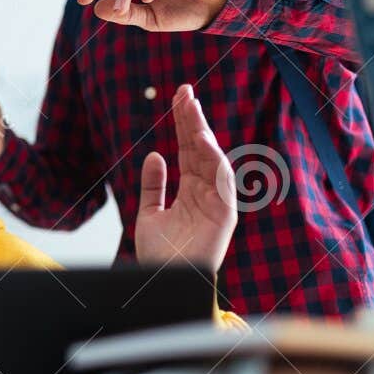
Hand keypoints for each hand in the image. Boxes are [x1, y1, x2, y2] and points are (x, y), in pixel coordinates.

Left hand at [132, 84, 235, 273]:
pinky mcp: (225, 215)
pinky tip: (202, 140)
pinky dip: (214, 160)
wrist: (163, 282)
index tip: (178, 98)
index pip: (187, 150)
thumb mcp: (148, 214)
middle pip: (199, 149)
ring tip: (191, 109)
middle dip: (193, 120)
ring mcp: (216, 203)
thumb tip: (154, 156)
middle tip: (184, 92)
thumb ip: (153, 186)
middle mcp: (206, 193)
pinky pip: (222, 182)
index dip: (183, 124)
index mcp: (190, 191)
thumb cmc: (158, 256)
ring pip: (211, 160)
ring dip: (202, 133)